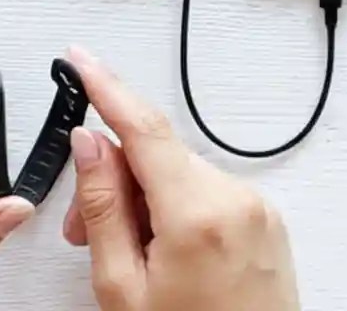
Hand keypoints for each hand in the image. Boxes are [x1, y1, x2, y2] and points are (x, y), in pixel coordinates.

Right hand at [61, 47, 299, 310]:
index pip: (143, 126)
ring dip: (142, 200)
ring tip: (127, 256)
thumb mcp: (123, 288)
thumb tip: (89, 145)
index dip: (105, 85)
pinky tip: (161, 253)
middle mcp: (237, 200)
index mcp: (198, 213)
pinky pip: (206, 193)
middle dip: (113, 179)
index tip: (80, 59)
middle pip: (156, 154)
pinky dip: (174, 211)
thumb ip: (102, 207)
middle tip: (81, 228)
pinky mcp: (266, 222)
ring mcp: (258, 210)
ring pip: (178, 174)